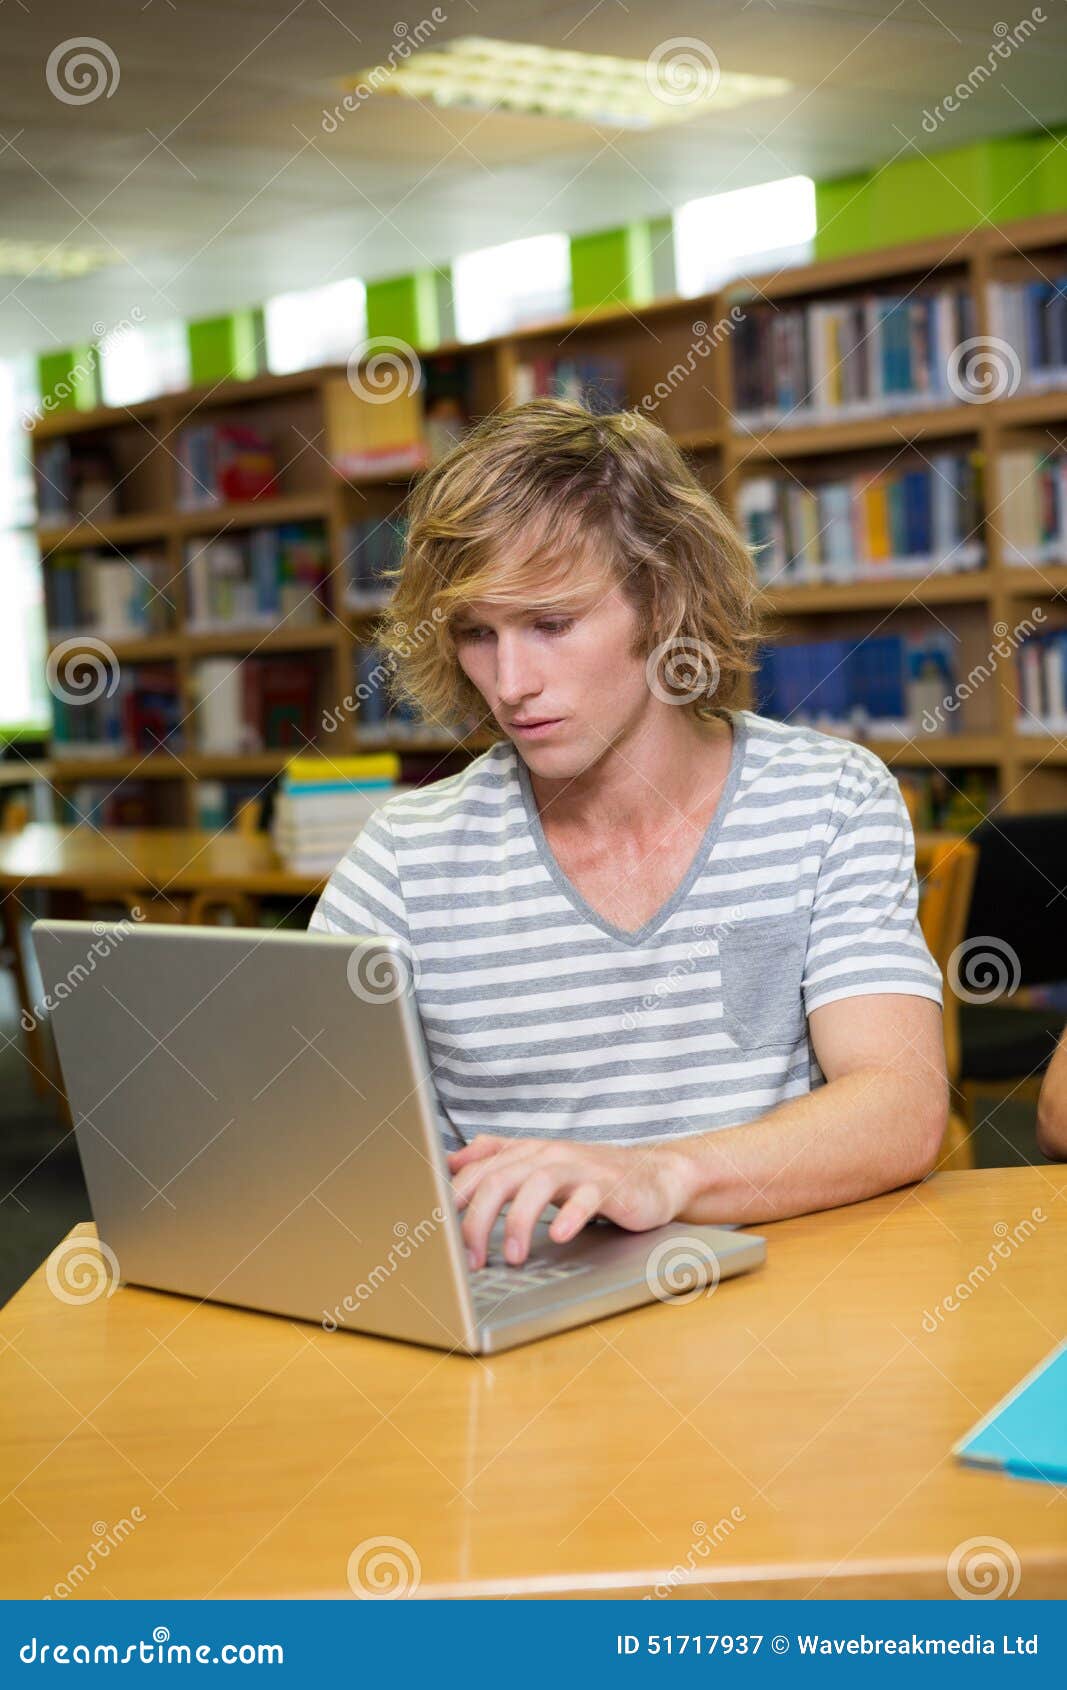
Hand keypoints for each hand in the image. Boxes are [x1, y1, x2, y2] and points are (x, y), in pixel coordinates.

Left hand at [447, 1133, 692, 1268]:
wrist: (655, 1175)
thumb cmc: (593, 1176)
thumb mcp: (541, 1163)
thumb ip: (498, 1157)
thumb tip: (452, 1159)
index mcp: (528, 1153)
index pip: (480, 1170)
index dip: (455, 1200)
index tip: (440, 1233)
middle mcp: (550, 1155)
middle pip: (501, 1178)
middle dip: (478, 1220)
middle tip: (470, 1258)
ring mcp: (581, 1168)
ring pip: (538, 1184)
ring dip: (518, 1222)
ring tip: (512, 1257)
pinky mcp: (610, 1186)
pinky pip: (587, 1198)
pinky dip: (570, 1216)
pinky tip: (558, 1236)